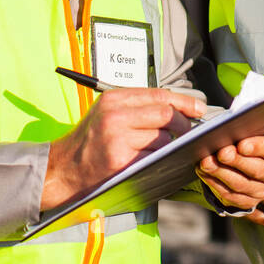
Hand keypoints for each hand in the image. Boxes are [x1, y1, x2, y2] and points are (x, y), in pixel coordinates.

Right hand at [42, 88, 204, 209]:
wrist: (64, 168)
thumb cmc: (90, 142)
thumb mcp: (108, 113)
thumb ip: (137, 107)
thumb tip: (177, 107)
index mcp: (114, 99)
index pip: (159, 94)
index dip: (185, 102)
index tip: (199, 108)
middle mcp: (115, 115)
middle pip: (166, 114)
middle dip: (183, 124)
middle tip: (186, 132)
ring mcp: (117, 138)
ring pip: (163, 138)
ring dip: (169, 145)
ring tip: (163, 149)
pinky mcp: (120, 161)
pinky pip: (154, 157)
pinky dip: (159, 160)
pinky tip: (154, 161)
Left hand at [196, 134, 263, 224]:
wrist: (244, 155)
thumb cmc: (248, 136)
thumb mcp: (251, 128)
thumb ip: (246, 128)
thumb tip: (230, 130)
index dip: (258, 147)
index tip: (241, 145)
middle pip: (257, 170)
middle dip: (236, 161)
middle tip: (221, 153)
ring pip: (241, 185)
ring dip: (221, 173)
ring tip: (206, 162)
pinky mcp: (248, 202)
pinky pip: (230, 196)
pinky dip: (215, 183)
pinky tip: (204, 172)